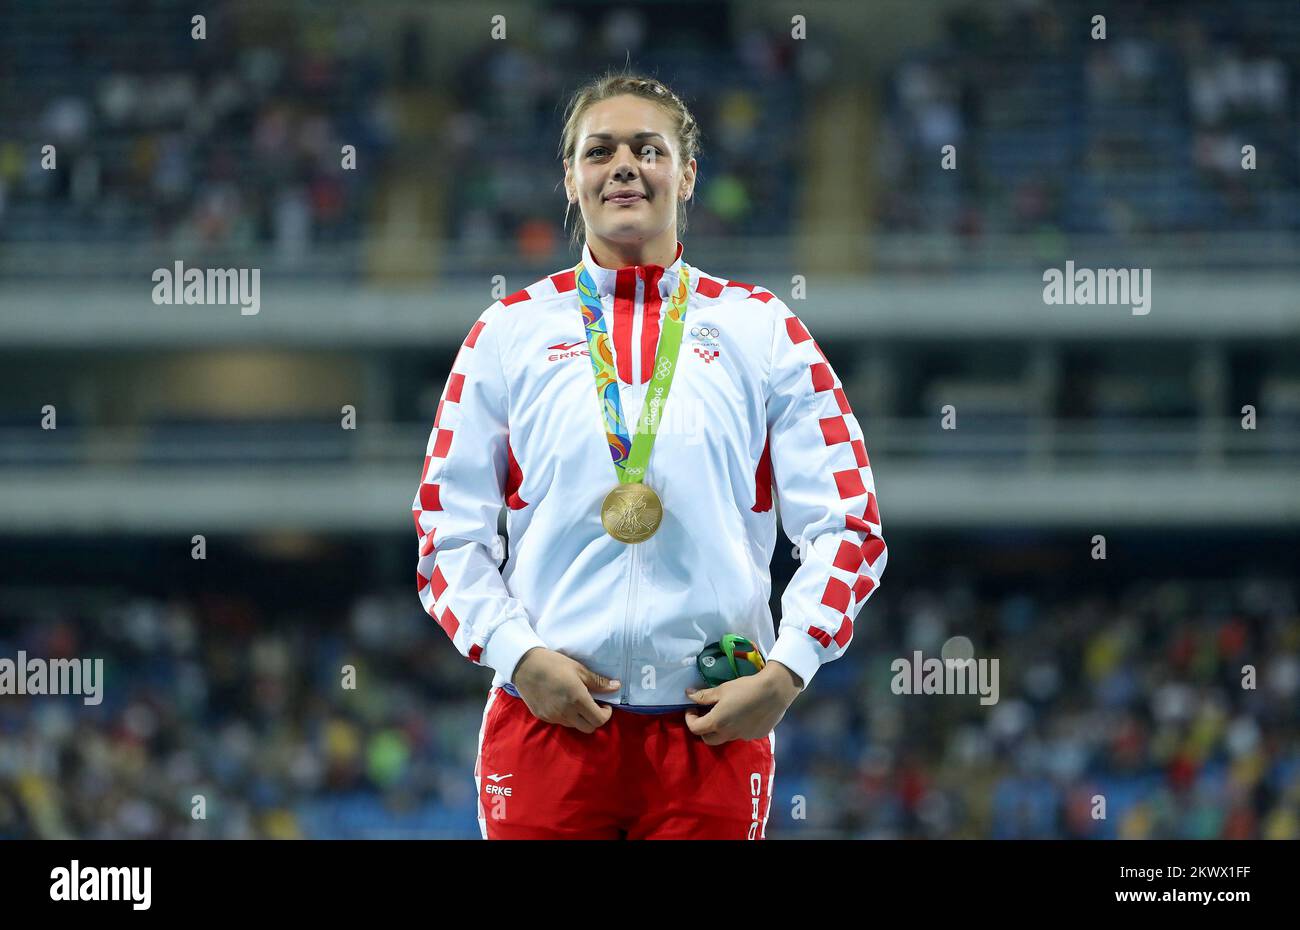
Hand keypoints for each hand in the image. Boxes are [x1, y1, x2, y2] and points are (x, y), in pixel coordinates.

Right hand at [511, 647, 618, 733]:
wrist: (524, 665)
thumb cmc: (554, 663)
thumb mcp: (579, 669)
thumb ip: (598, 682)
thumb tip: (616, 686)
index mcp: (577, 700)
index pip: (599, 720)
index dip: (606, 714)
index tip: (605, 704)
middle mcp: (566, 712)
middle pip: (589, 728)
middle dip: (595, 719)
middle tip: (594, 705)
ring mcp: (553, 717)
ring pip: (574, 726)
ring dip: (581, 718)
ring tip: (577, 702)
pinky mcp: (543, 717)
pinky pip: (560, 722)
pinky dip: (567, 716)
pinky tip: (563, 702)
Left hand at [683, 660, 802, 744]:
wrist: (774, 692)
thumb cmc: (745, 688)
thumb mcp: (722, 689)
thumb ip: (704, 695)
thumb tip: (688, 695)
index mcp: (717, 722)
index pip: (695, 728)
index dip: (689, 718)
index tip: (692, 708)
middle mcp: (728, 734)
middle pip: (708, 739)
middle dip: (703, 728)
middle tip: (706, 714)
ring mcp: (743, 737)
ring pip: (725, 737)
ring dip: (721, 728)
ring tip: (727, 713)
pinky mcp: (755, 735)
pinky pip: (741, 734)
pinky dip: (737, 727)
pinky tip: (745, 714)